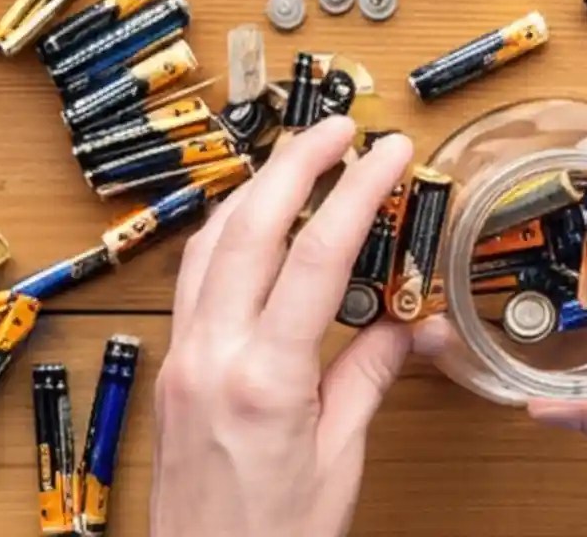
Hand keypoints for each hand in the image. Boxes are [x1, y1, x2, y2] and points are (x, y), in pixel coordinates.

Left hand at [151, 117, 413, 536]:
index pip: (318, 256)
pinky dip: (223, 233)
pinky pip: (192, 278)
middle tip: (337, 128)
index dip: (358, 191)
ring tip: (297, 159)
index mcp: (264, 380)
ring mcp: (181, 359)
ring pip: (209, 243)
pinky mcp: (171, 369)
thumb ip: (371, 376)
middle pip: (250, 227)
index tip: (388, 153)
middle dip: (296, 163)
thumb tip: (414, 326)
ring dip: (255, 190)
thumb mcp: (340, 459)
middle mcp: (210, 357)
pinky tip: (249, 222)